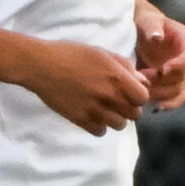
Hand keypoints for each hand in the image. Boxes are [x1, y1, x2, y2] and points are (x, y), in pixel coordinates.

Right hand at [18, 39, 150, 133]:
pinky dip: (99, 126)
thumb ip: (125, 67)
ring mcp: (94, 109)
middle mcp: (108, 95)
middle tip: (118, 101)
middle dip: (129, 108)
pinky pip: (100, 132)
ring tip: (104, 108)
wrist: (41, 65)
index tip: (130, 92)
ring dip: (115, 118)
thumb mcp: (102, 53)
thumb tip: (143, 82)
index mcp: (116, 77)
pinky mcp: (80, 119)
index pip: (143, 98)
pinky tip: (92, 114)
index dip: (138, 95)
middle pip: (134, 115)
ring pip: (119, 125)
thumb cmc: (72, 54)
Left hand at [135, 10, 184, 110]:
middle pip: (183, 76)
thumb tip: (157, 37)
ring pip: (178, 91)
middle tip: (141, 77)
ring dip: (160, 93)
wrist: (140, 33)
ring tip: (141, 88)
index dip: (179, 65)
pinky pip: (177, 99)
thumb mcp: (147, 20)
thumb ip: (152, 27)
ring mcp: (184, 74)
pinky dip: (167, 105)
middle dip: (162, 80)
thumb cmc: (144, 23)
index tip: (162, 70)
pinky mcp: (175, 85)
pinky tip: (155, 108)